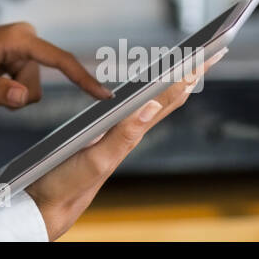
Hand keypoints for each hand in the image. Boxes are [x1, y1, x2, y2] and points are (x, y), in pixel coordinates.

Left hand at [0, 22, 112, 108]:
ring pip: (29, 90)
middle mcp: (24, 40)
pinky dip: (6, 93)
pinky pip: (21, 89)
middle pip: (37, 84)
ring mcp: (20, 51)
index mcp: (19, 37)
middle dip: (15, 95)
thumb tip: (22, 97)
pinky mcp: (15, 61)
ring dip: (8, 96)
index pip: (59, 59)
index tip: (105, 94)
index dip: (82, 78)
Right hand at [24, 47, 228, 239]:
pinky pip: (135, 111)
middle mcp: (129, 133)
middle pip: (168, 99)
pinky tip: (150, 95)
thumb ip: (124, 134)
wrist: (46, 206)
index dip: (186, 75)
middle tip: (212, 52)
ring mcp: (119, 136)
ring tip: (190, 68)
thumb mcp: (96, 160)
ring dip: (174, 84)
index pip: (165, 98)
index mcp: (131, 134)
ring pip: (154, 104)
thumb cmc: (67, 185)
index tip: (207, 54)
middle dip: (190, 74)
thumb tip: (153, 104)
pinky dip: (149, 96)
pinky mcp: (105, 139)